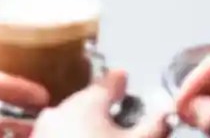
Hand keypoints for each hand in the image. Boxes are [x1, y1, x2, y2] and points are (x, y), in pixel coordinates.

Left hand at [32, 71, 169, 137]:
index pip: (107, 82)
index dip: (120, 82)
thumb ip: (156, 125)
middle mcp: (59, 111)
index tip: (125, 78)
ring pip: (69, 119)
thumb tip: (167, 110)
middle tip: (118, 113)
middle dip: (102, 106)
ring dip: (86, 124)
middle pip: (86, 101)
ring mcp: (42, 131)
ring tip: (102, 133)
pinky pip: (58, 135)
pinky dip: (72, 136)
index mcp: (86, 104)